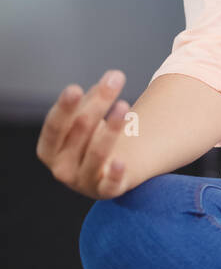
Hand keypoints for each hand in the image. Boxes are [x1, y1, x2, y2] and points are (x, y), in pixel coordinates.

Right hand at [36, 70, 132, 198]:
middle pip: (79, 131)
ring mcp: (82, 182)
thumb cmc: (89, 137)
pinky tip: (121, 162)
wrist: (103, 171)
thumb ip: (94, 98)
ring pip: (96, 153)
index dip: (64, 108)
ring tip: (124, 105)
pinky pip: (110, 185)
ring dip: (111, 128)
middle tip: (114, 79)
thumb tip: (113, 77)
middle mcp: (61, 168)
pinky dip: (114, 174)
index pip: (54, 126)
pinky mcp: (105, 191)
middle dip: (97, 104)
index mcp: (48, 149)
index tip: (74, 88)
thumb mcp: (85, 118)